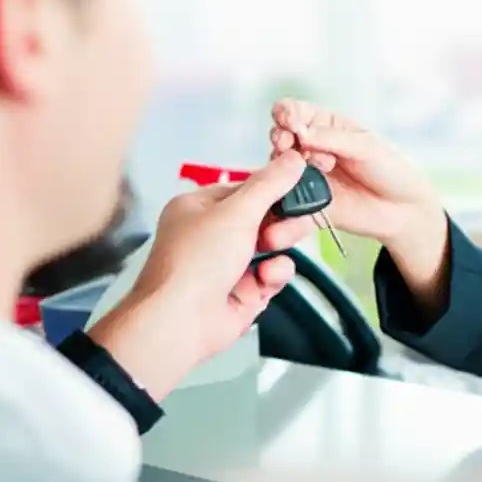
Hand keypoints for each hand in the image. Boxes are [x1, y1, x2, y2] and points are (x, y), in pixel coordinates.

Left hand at [88, 151, 313, 399]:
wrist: (180, 322)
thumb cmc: (195, 262)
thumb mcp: (236, 212)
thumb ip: (270, 185)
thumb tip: (294, 159)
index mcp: (199, 207)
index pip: (246, 188)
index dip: (274, 187)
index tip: (301, 184)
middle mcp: (212, 234)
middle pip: (264, 217)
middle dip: (281, 221)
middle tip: (289, 222)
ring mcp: (228, 264)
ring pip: (273, 246)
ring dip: (279, 247)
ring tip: (273, 250)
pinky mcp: (243, 291)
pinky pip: (272, 274)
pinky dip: (274, 274)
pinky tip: (265, 277)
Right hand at [269, 98, 451, 314]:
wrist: (404, 210)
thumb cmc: (389, 169)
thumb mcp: (366, 146)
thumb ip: (332, 139)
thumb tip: (301, 133)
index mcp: (324, 125)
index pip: (294, 111)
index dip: (286, 114)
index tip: (289, 121)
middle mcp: (309, 149)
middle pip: (279, 138)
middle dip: (281, 139)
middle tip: (290, 145)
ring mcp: (305, 176)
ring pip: (278, 170)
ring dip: (285, 169)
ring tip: (316, 171)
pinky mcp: (306, 205)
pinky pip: (287, 205)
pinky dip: (284, 207)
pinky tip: (289, 209)